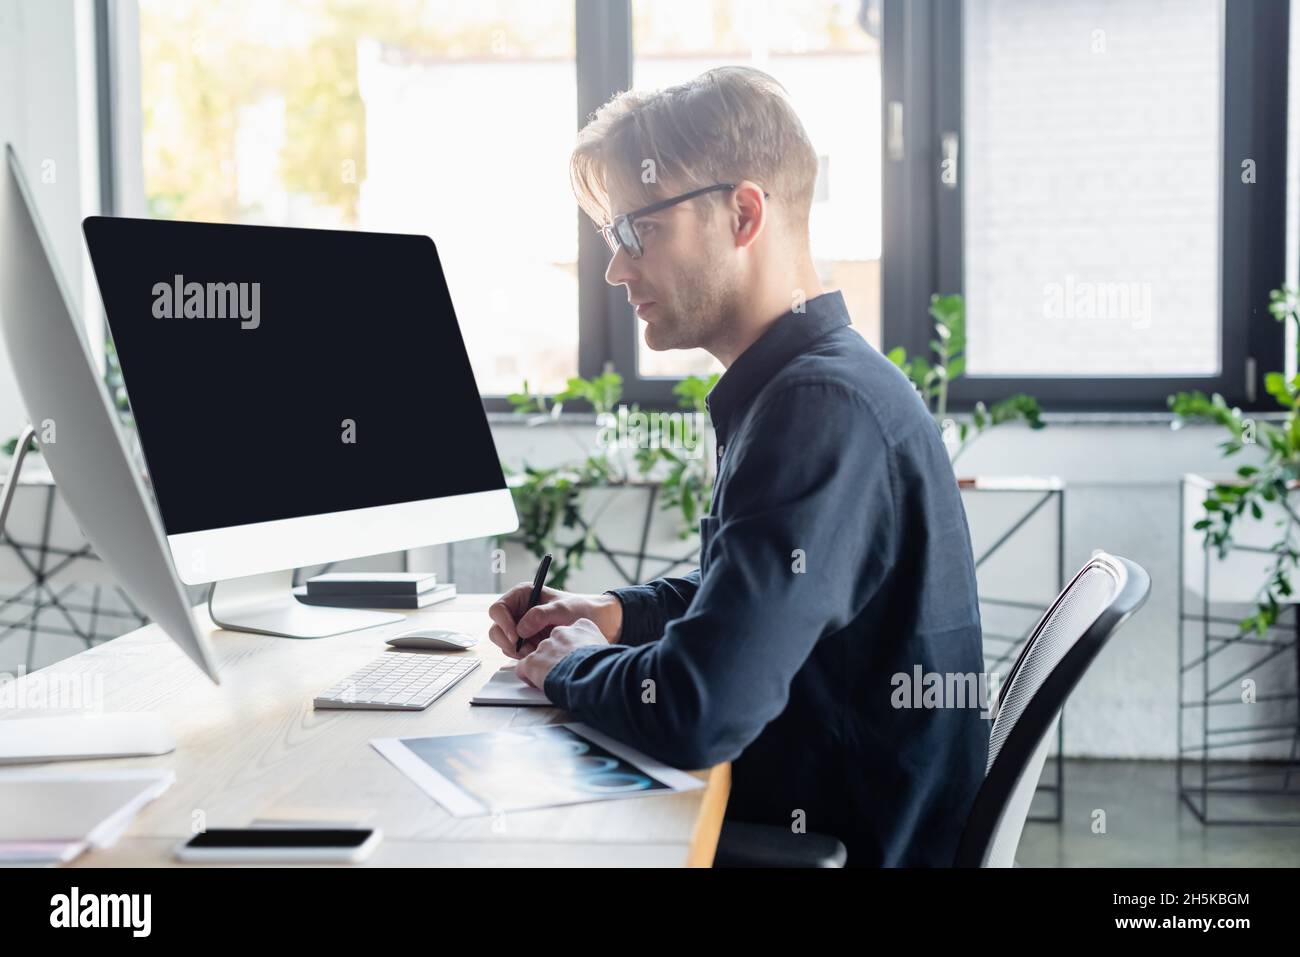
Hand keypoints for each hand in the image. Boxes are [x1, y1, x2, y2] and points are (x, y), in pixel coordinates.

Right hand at [487, 584, 622, 659]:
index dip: (503, 623)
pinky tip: (540, 655)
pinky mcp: (528, 643)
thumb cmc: (582, 609)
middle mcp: (519, 612)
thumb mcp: (564, 609)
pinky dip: (524, 657)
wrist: (599, 624)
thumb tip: (520, 629)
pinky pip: (515, 653)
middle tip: (525, 650)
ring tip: (538, 651)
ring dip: (517, 651)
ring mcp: (522, 629)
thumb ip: (541, 615)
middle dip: (508, 641)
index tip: (517, 636)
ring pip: (504, 643)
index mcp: (523, 596)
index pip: (499, 609)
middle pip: (496, 628)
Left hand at [516, 617, 608, 688]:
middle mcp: (561, 632)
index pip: (573, 633)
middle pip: (553, 644)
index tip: (575, 657)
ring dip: (544, 667)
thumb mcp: (606, 649)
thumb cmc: (604, 666)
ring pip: (539, 656)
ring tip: (555, 680)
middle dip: (556, 657)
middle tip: (565, 671)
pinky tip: (538, 684)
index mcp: (582, 627)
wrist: (593, 676)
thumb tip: (597, 657)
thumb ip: (594, 647)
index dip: (572, 647)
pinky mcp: (532, 661)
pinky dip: (529, 677)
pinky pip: (524, 668)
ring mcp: (545, 646)